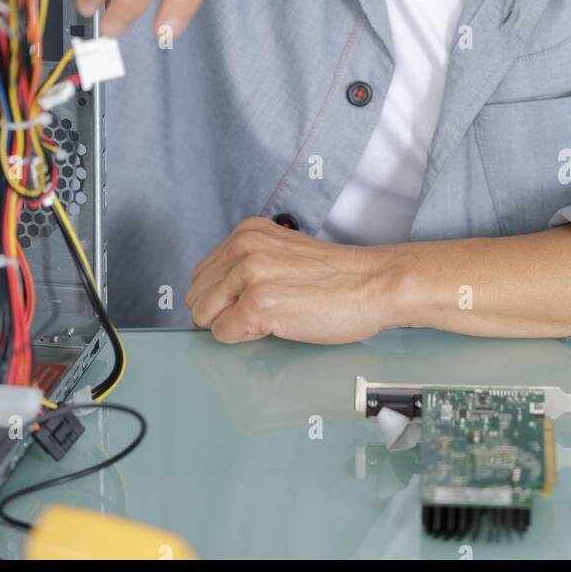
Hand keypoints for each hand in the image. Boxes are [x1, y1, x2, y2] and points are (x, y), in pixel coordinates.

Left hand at [186, 217, 401, 343]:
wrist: (373, 283)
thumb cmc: (338, 276)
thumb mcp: (282, 253)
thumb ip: (249, 263)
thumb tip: (219, 294)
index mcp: (248, 232)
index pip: (202, 273)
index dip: (221, 296)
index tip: (244, 302)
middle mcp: (243, 248)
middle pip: (197, 295)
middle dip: (220, 313)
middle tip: (257, 316)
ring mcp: (249, 275)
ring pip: (203, 316)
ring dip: (230, 326)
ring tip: (268, 320)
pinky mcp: (257, 304)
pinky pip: (223, 334)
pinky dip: (243, 339)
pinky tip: (275, 327)